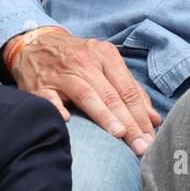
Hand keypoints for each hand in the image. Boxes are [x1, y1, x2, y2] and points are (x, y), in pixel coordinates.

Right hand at [6, 31, 161, 154]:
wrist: (35, 44)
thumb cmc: (76, 58)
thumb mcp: (105, 64)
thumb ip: (130, 89)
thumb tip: (154, 119)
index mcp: (105, 56)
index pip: (128, 90)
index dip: (141, 115)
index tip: (151, 138)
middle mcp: (84, 62)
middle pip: (111, 95)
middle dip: (129, 123)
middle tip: (141, 146)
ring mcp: (61, 74)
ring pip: (87, 95)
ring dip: (104, 116)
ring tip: (119, 135)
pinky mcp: (40, 85)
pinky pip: (50, 98)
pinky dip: (59, 108)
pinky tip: (68, 121)